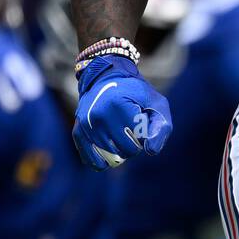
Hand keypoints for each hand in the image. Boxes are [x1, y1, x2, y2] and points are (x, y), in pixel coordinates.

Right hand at [72, 55, 171, 169]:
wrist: (106, 79)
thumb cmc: (136, 93)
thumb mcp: (156, 104)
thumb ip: (160, 127)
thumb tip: (150, 151)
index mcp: (118, 106)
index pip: (138, 142)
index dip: (144, 135)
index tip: (141, 120)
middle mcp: (98, 116)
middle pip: (124, 151)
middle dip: (132, 145)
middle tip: (131, 129)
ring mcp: (85, 125)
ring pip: (109, 158)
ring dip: (118, 150)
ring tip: (119, 132)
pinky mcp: (77, 132)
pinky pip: (92, 160)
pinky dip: (102, 160)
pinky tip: (108, 149)